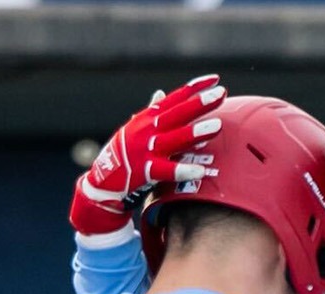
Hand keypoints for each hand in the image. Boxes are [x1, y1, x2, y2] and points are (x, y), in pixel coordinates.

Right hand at [69, 75, 226, 235]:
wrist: (102, 183)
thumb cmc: (123, 155)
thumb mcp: (134, 129)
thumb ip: (150, 112)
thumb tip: (161, 93)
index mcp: (147, 118)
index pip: (174, 99)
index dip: (194, 88)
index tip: (215, 79)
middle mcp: (147, 130)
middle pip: (177, 114)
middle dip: (199, 103)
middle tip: (221, 93)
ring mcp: (146, 150)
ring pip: (174, 139)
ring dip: (195, 132)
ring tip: (218, 126)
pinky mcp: (144, 172)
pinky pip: (166, 171)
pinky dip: (183, 170)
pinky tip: (200, 170)